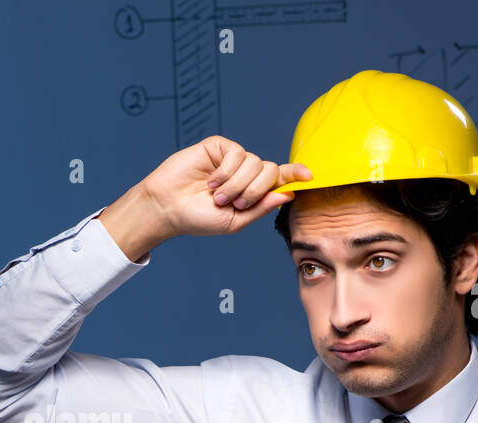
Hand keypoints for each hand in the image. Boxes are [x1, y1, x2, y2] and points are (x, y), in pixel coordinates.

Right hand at [140, 135, 311, 237]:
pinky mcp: (218, 147)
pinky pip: (237, 153)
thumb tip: (288, 194)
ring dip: (238, 184)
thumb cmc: (198, 218)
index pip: (279, 178)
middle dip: (256, 190)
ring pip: (255, 163)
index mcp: (252, 190)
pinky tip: (212, 181)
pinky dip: (227, 171)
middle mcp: (245, 172)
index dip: (295, 174)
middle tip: (234, 203)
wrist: (169, 208)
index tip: (309, 175)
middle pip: (271, 170)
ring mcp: (232, 158)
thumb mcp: (235, 221)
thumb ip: (261, 208)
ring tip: (218, 195)